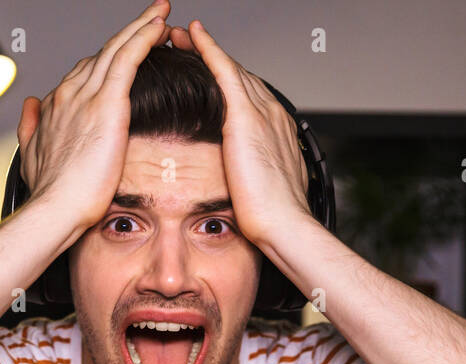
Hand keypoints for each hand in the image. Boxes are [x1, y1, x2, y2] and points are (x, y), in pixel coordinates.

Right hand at [15, 0, 172, 231]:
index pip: (86, 71)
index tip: (122, 52)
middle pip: (103, 53)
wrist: (55, 209)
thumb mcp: (32, 154)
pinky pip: (128, 58)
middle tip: (149, 19)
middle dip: (127, 33)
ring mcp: (88, 96)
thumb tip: (30, 105)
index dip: (106, 59)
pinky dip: (144, 37)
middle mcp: (70, 93)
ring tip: (160, 13)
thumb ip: (31, 126)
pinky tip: (159, 26)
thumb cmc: (51, 193)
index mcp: (58, 105)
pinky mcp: (107, 103)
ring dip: (141, 26)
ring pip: (117, 47)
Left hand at [168, 20, 312, 250]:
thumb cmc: (273, 219)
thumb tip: (237, 184)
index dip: (223, 79)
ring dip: (203, 48)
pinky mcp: (246, 116)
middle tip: (185, 42)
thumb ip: (249, 176)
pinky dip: (207, 48)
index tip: (204, 71)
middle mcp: (272, 113)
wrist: (285, 225)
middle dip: (211, 57)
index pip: (246, 94)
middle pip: (237, 75)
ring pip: (229, 67)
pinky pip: (223, 70)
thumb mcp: (259, 190)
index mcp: (275, 131)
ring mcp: (261, 111)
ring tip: (180, 37)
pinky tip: (191, 35)